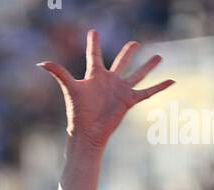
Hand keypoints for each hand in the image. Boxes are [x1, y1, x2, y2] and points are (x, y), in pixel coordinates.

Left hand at [38, 30, 173, 148]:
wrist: (88, 134)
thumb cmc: (78, 113)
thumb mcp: (70, 88)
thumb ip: (58, 73)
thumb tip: (41, 62)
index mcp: (95, 75)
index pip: (95, 55)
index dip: (94, 43)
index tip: (93, 32)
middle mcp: (109, 81)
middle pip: (122, 61)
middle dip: (129, 52)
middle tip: (135, 43)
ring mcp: (121, 90)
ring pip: (138, 74)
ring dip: (148, 66)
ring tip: (159, 56)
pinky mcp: (129, 100)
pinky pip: (148, 91)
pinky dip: (160, 86)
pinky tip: (172, 80)